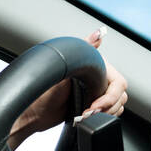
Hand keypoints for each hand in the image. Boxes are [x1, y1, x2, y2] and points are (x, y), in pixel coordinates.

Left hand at [7, 28, 128, 149]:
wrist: (31, 113)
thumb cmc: (41, 90)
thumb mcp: (63, 66)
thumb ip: (84, 49)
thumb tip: (98, 33)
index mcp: (94, 67)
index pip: (118, 82)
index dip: (109, 97)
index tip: (95, 104)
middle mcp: (96, 79)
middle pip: (120, 95)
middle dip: (107, 106)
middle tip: (88, 111)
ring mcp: (93, 94)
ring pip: (117, 104)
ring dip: (105, 113)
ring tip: (84, 114)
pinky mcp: (90, 107)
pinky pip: (109, 113)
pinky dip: (103, 117)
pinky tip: (86, 117)